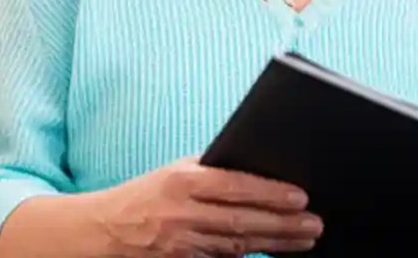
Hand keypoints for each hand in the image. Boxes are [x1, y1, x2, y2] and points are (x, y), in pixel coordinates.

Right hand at [86, 157, 322, 256]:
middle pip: (242, 222)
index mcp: (182, 182)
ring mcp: (180, 246)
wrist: (102, 230)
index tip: (300, 197)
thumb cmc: (148, 194)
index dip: (270, 193)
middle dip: (283, 225)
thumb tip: (261, 168)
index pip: (234, 186)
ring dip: (275, 245)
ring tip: (305, 240)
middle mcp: (181, 214)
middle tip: (314, 224)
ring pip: (237, 247)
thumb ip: (214, 169)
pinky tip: (272, 254)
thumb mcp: (176, 171)